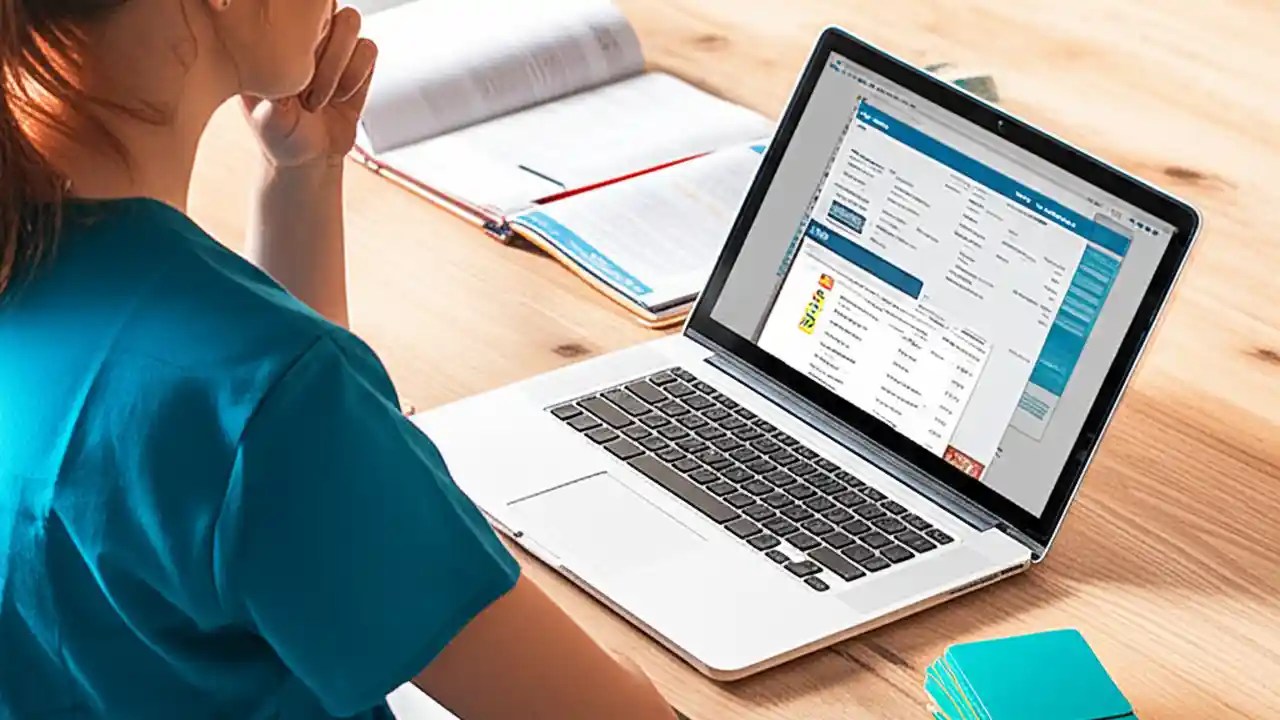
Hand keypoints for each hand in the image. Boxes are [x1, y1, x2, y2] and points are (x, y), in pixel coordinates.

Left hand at [242, 7, 376, 168]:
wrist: (311, 156)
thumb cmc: (282, 135)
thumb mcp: (268, 124)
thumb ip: (272, 107)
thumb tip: (282, 92)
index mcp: (269, 38)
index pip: (286, 6)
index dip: (296, 36)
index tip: (292, 75)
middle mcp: (301, 33)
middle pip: (324, 6)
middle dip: (320, 54)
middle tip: (305, 93)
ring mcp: (331, 43)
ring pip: (349, 22)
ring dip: (339, 64)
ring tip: (323, 98)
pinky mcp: (357, 60)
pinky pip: (369, 48)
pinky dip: (358, 74)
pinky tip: (342, 96)